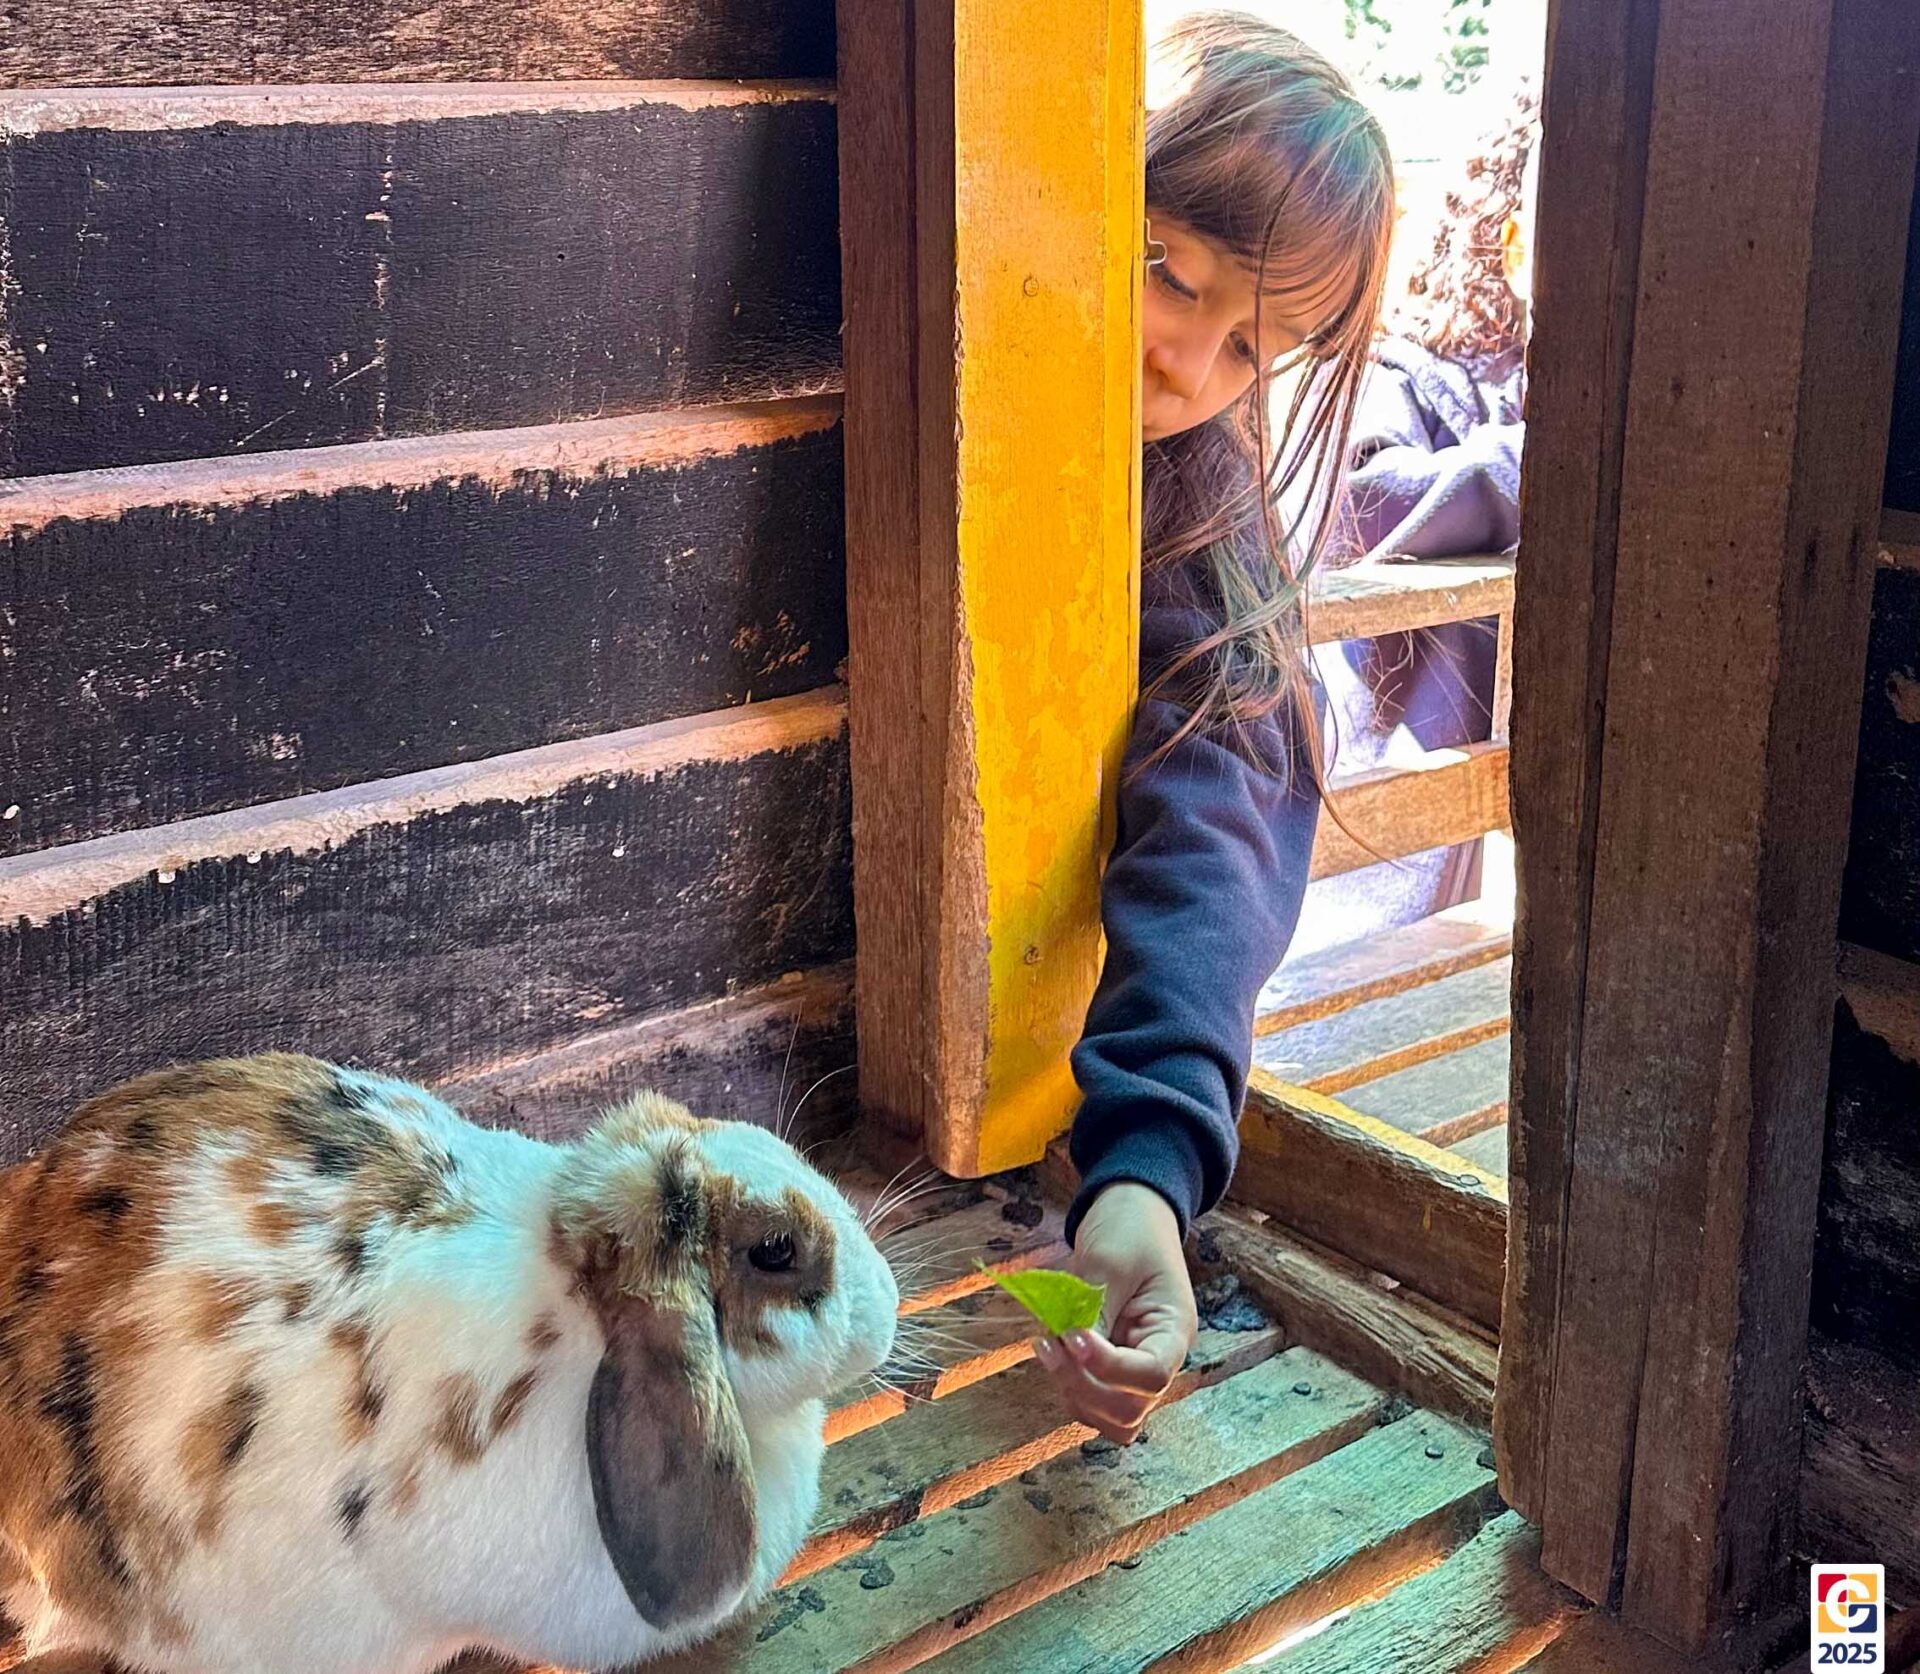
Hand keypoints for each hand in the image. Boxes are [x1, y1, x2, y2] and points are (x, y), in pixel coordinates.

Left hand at [1032, 1182, 1198, 1443]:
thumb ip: (1094, 1308)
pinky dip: (1070, 1390)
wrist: (1129, 1214)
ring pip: (1113, 1418)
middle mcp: (1161, 1359)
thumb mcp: (1111, 1260)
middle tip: (1049, 1343)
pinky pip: (1094, 1405)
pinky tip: (1053, 1351)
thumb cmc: (1129, 1229)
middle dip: (1084, 1384)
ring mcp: (1136, 1369)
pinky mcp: (1112, 1370)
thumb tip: (1071, 1349)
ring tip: (1048, 1347)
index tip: (1073, 1337)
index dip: (1109, 1367)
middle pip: (1131, 1408)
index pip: (1153, 1375)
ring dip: (1075, 1393)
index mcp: (1174, 1329)